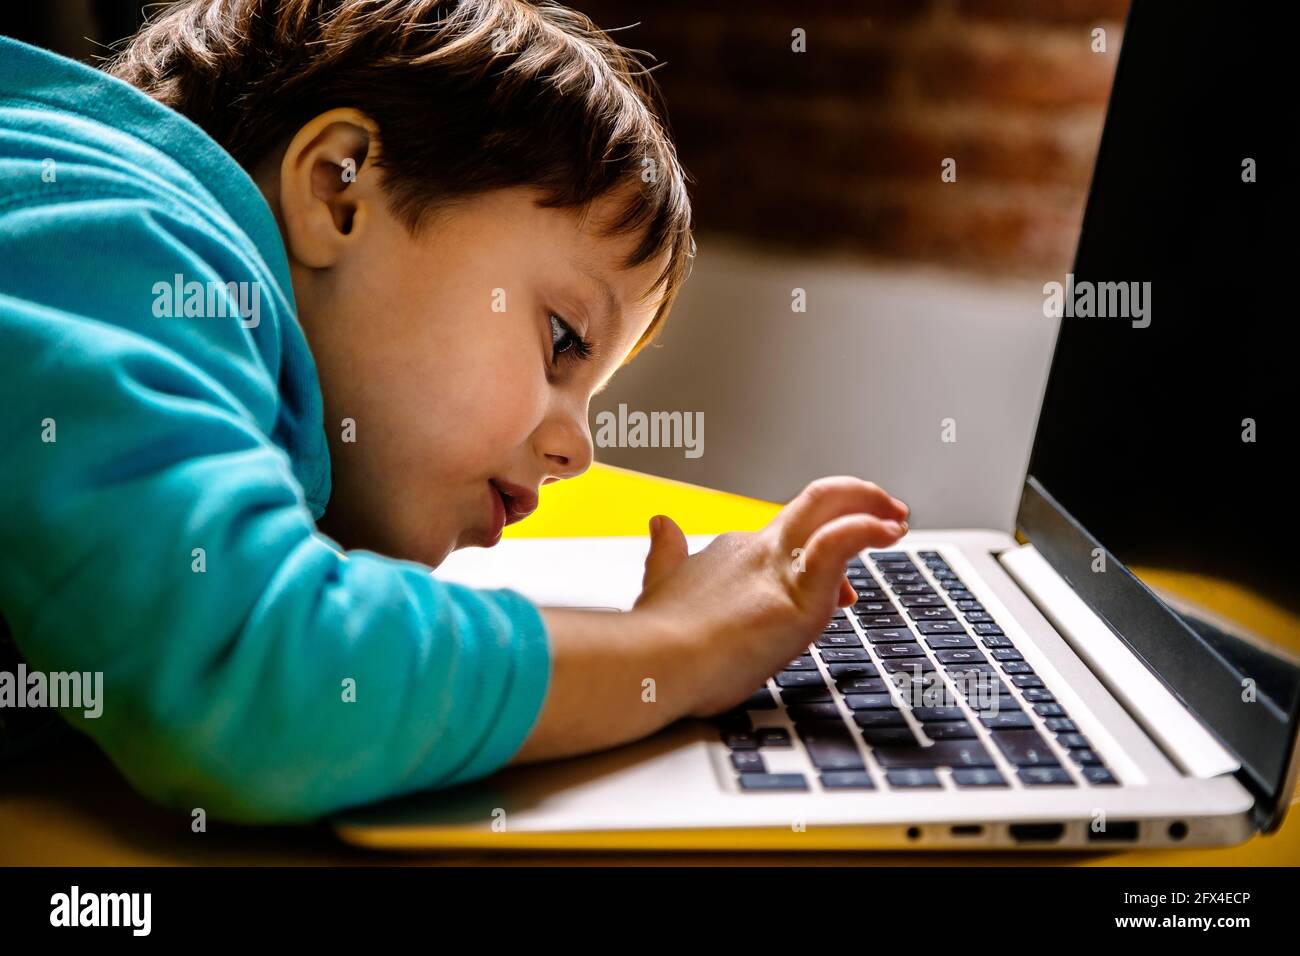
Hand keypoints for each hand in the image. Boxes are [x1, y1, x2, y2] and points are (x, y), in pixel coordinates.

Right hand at [632, 476, 908, 717]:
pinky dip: (866, 528)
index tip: (842, 584)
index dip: (819, 545)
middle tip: (887, 511)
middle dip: (856, 497)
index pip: (787, 534)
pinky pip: (839, 543)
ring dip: (872, 506)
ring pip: (830, 509)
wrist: (654, 663)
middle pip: (814, 502)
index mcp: (730, 552)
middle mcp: (756, 549)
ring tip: (896, 522)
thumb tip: (660, 523)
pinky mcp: (796, 594)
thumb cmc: (656, 641)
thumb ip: (666, 555)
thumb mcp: (659, 586)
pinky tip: (886, 531)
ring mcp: (778, 568)